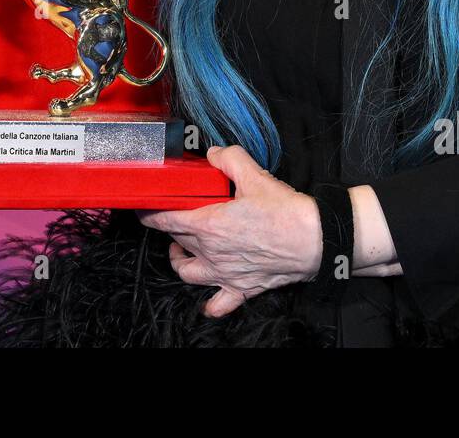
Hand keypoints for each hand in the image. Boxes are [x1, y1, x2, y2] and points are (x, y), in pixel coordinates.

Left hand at [136, 145, 321, 317]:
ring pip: (188, 273)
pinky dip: (210, 302)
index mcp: (209, 226)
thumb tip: (213, 155)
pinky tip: (209, 295)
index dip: (150, 214)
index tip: (143, 208)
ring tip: (184, 250)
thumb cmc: (286, 213)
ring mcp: (224, 274)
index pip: (166, 221)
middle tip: (180, 215)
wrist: (314, 241)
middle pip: (178, 241)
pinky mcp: (241, 288)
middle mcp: (211, 254)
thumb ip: (228, 159)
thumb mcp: (255, 175)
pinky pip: (218, 303)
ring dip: (181, 261)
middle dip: (173, 228)